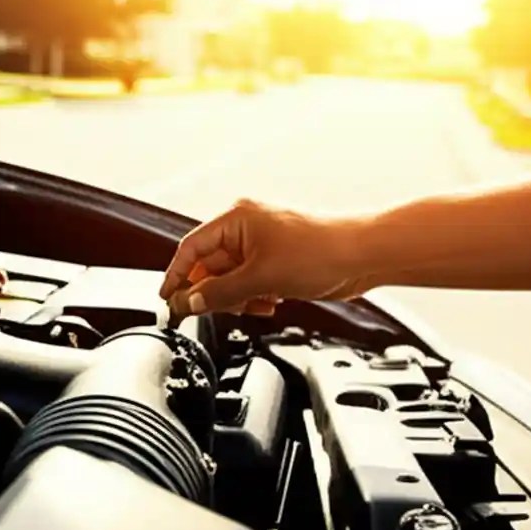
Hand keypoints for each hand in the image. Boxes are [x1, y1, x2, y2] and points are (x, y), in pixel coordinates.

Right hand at [159, 199, 369, 315]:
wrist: (363, 255)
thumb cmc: (320, 251)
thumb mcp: (261, 278)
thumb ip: (220, 293)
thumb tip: (190, 302)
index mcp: (235, 219)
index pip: (191, 248)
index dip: (176, 275)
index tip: (167, 299)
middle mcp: (245, 228)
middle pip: (209, 266)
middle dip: (214, 292)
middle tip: (215, 311)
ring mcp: (261, 245)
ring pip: (230, 278)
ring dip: (236, 297)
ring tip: (254, 304)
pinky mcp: (276, 260)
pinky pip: (250, 281)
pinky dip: (253, 296)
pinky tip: (269, 302)